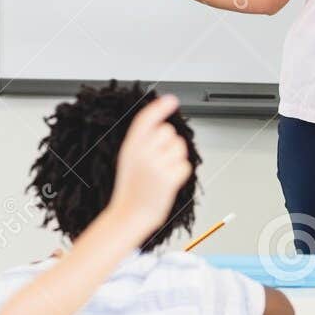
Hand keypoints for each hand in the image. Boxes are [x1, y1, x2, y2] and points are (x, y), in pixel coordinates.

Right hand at [107, 95, 191, 233]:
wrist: (129, 216)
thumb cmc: (132, 189)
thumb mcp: (130, 160)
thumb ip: (144, 143)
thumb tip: (166, 128)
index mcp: (130, 146)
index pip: (145, 120)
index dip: (159, 108)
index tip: (171, 99)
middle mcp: (141, 153)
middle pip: (168, 131)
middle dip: (170, 143)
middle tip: (161, 160)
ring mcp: (155, 165)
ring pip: (180, 148)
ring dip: (176, 159)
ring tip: (162, 173)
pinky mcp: (168, 178)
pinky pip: (185, 166)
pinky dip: (180, 174)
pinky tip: (168, 183)